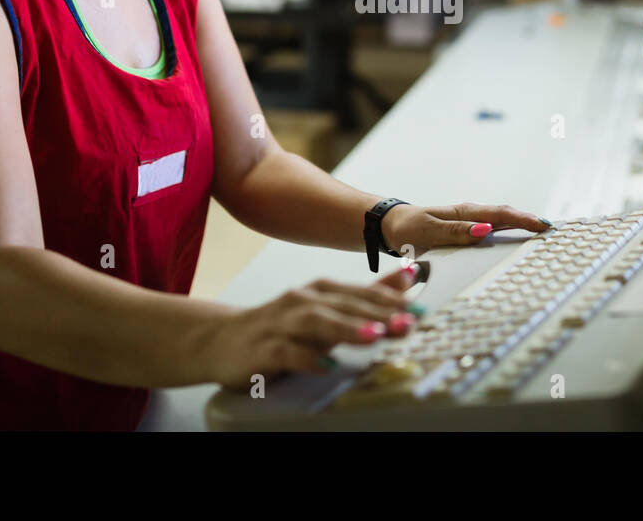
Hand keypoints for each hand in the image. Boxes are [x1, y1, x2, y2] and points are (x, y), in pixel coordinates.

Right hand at [202, 264, 423, 389]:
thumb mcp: (326, 309)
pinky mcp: (262, 348)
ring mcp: (281, 322)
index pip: (362, 293)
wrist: (220, 339)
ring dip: (348, 328)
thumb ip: (366, 296)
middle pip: (344, 305)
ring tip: (375, 335)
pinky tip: (327, 365)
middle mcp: (302, 301)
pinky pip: (287, 352)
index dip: (393, 300)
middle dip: (378, 313)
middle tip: (408, 322)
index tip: (423, 309)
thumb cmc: (280, 326)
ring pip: (317, 322)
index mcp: (320, 291)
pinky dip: (308, 357)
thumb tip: (408, 278)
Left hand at [380, 202, 550, 262]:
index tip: (543, 225)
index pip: (500, 215)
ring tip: (542, 233)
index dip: (523, 220)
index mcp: (465, 213)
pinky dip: (508, 231)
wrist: (390, 226)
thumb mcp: (429, 232)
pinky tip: (515, 240)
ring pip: (501, 221)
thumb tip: (485, 231)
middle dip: (529, 220)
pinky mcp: (465, 230)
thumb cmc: (408, 229)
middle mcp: (470, 215)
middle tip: (552, 229)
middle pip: (506, 215)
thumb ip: (456, 233)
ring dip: (521, 225)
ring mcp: (469, 222)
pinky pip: (493, 229)